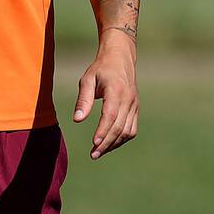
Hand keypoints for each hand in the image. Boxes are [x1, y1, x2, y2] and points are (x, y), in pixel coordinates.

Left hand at [73, 35, 137, 158]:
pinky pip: (132, 129)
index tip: (94, 143)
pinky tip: (110, 143)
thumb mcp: (87, 80)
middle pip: (119, 127)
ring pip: (127, 131)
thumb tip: (77, 120)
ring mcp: (134, 104)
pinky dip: (122, 139)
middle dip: (106, 143)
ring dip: (114, 144)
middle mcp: (128, 98)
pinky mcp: (136, 108)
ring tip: (99, 151)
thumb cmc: (101, 69)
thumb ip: (83, 100)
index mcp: (116, 89)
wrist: (121, 58)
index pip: (111, 115)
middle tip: (93, 154)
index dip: (103, 131)